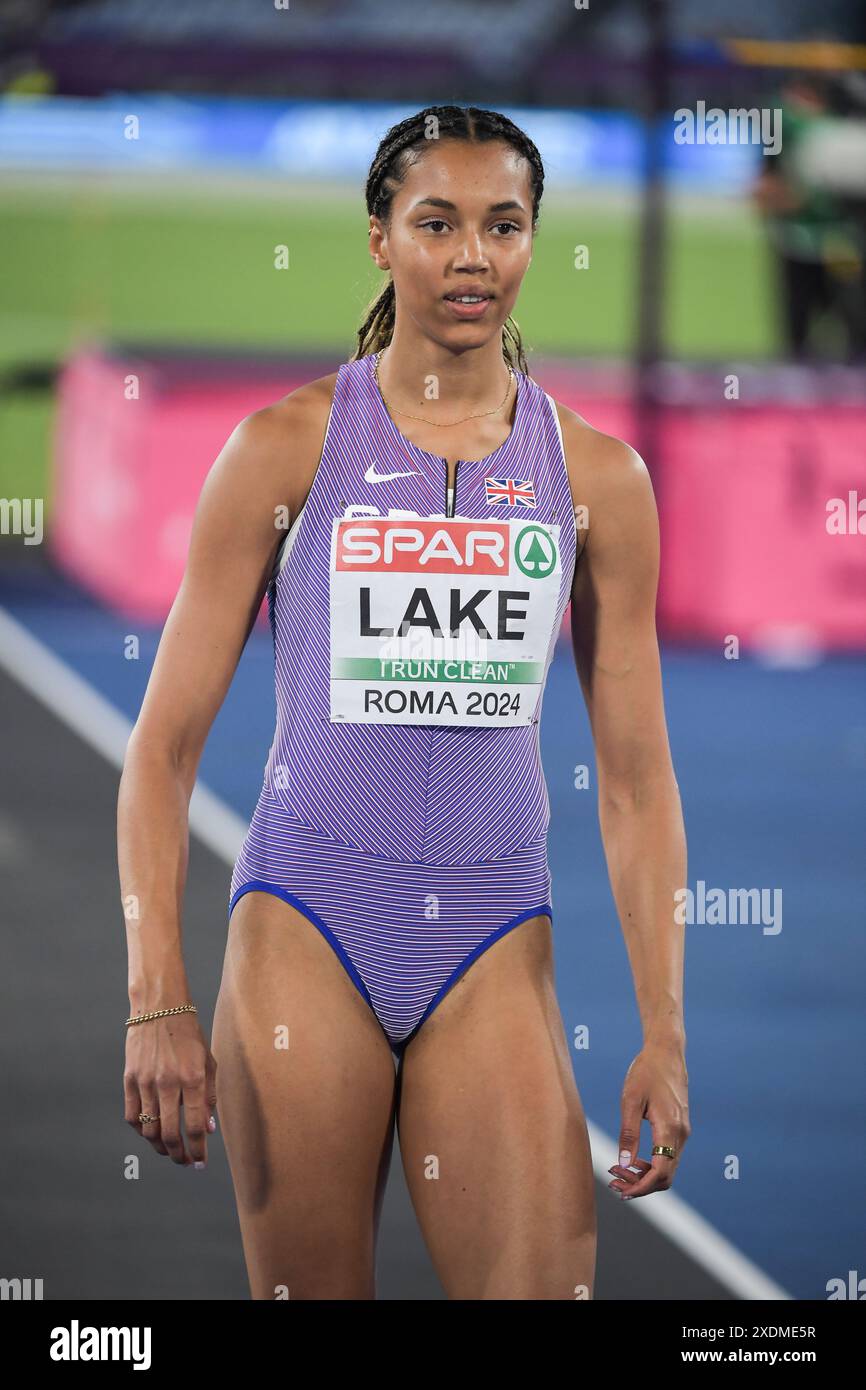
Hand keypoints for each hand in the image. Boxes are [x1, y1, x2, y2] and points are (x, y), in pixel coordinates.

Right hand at [124, 1011, 217, 1166]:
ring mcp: (146, 1082)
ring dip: (160, 1147)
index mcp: (193, 1078)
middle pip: (170, 1134)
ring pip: (149, 1130)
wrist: (160, 1007)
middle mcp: (168, 1083)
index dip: (198, 1150)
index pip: (195, 1126)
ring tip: (169, 1151)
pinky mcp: (129, 1079)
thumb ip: (209, 1095)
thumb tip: (206, 1128)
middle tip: (185, 1162)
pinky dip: (141, 1131)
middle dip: (179, 1155)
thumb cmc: (189, 1034)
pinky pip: (132, 1116)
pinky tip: (150, 1133)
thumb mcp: (208, 1060)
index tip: (201, 1162)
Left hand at [607, 1037, 688, 1199]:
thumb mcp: (630, 1100)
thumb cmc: (646, 1072)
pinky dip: (651, 1165)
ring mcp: (683, 1132)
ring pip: (667, 1168)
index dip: (641, 1187)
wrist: (666, 1052)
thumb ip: (628, 1133)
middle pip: (666, 1176)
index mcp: (670, 1129)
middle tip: (615, 1184)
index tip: (621, 1191)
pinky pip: (668, 1156)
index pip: (660, 1173)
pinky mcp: (679, 1129)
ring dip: (644, 1177)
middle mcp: (681, 1135)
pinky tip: (631, 1161)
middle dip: (641, 1186)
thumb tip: (624, 1164)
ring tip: (618, 1173)